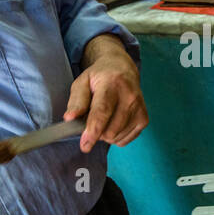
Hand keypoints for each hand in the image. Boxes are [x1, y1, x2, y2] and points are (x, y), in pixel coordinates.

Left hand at [64, 34, 147, 152]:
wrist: (123, 69)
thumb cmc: (100, 77)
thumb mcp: (82, 82)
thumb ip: (76, 101)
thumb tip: (70, 118)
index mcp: (112, 84)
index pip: (102, 112)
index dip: (93, 131)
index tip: (85, 145)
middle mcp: (129, 96)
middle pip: (110, 130)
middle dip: (96, 132)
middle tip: (91, 120)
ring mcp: (139, 108)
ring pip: (116, 137)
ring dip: (105, 135)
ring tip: (104, 118)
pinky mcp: (143, 119)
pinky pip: (124, 140)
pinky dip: (115, 137)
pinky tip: (113, 123)